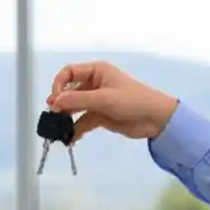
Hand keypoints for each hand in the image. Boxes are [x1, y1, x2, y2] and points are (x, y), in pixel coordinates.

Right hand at [46, 61, 178, 142]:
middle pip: (69, 91)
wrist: (156, 119)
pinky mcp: (100, 116)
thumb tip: (54, 102)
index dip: (58, 85)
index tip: (55, 100)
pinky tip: (70, 138)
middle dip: (60, 103)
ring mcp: (97, 101)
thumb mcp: (104, 99)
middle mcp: (94, 84)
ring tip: (58, 129)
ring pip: (74, 108)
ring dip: (66, 118)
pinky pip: (82, 121)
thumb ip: (78, 100)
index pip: (69, 73)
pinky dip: (75, 129)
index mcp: (96, 71)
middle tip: (53, 116)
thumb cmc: (133, 101)